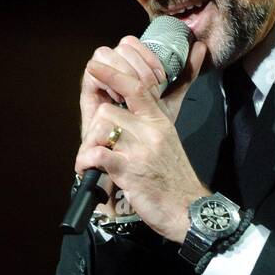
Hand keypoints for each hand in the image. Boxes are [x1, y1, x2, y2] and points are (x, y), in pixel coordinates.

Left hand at [74, 40, 210, 241]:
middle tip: (95, 145)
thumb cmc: (175, 177)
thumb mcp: (170, 139)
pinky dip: (86, 162)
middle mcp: (151, 131)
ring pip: (102, 127)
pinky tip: (88, 170)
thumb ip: (158, 116)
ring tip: (92, 161)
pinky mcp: (129, 170)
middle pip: (109, 109)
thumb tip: (157, 94)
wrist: (188, 210)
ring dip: (90, 144)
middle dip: (96, 127)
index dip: (113, 72)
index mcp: (159, 121)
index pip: (137, 86)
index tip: (95, 64)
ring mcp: (140, 150)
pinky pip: (98, 154)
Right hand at [79, 32, 206, 139]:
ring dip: (124, 70)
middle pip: (122, 46)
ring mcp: (99, 79)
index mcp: (130, 66)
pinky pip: (92, 71)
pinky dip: (108, 80)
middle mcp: (114, 68)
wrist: (132, 157)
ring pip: (105, 53)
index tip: (161, 79)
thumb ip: (185, 75)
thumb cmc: (147, 130)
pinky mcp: (88, 92)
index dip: (148, 56)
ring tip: (133, 93)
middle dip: (140, 65)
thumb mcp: (170, 99)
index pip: (133, 43)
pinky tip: (119, 97)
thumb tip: (201, 47)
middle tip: (150, 88)